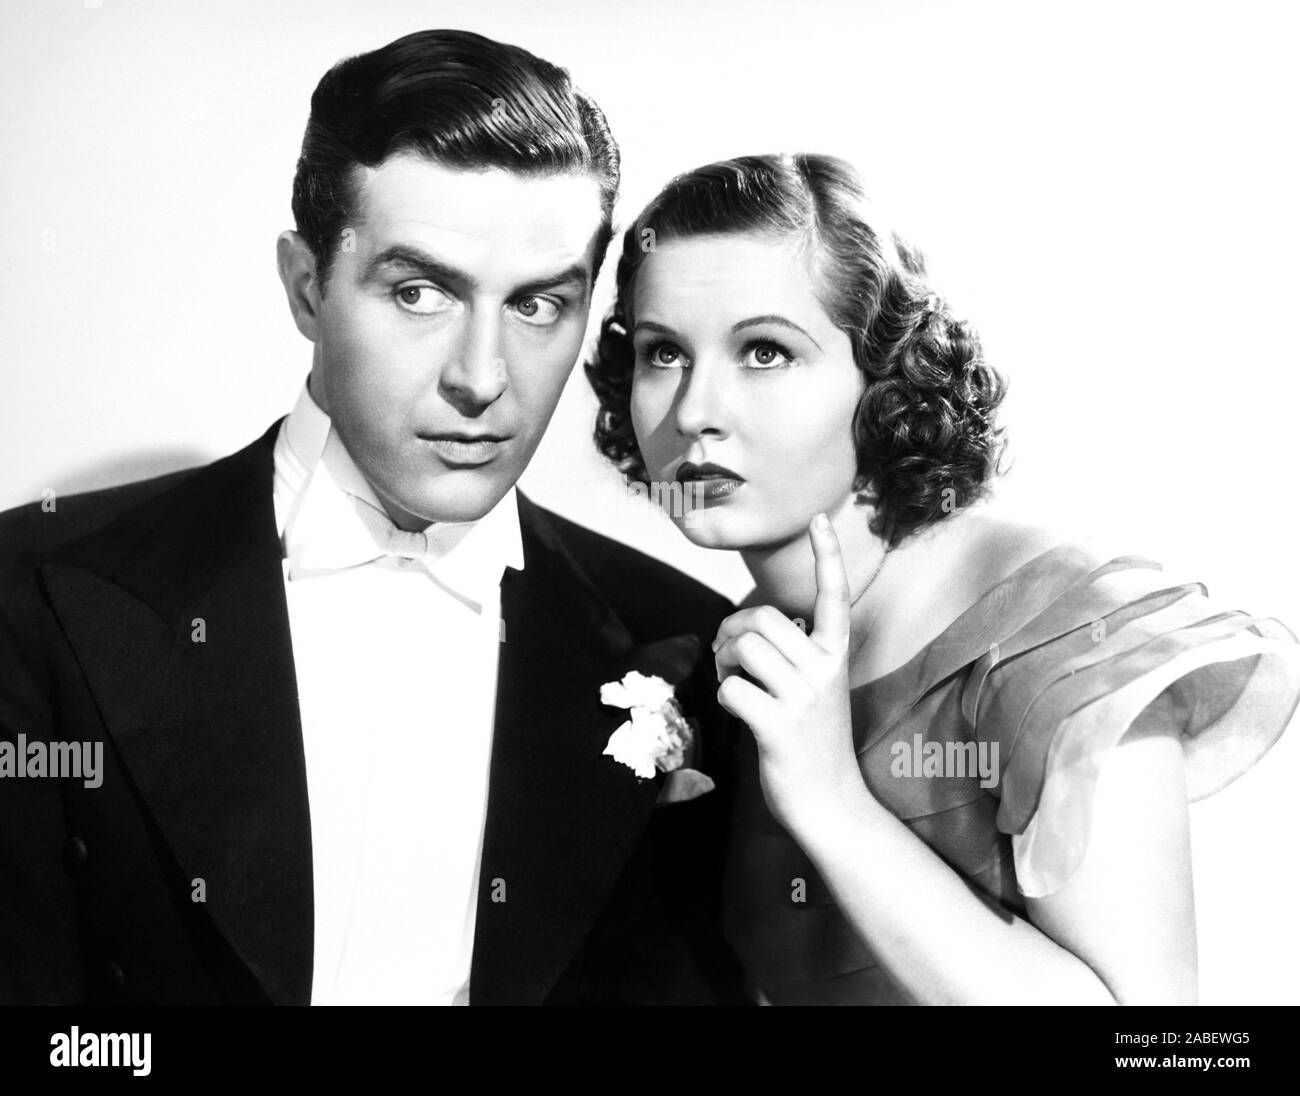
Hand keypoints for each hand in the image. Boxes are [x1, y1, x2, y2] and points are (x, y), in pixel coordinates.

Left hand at [713, 513, 864, 834]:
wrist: (830, 803)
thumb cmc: (812, 742)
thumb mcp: (814, 689)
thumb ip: (791, 655)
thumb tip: (743, 631)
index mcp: (836, 656)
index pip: (834, 596)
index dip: (827, 555)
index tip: (818, 518)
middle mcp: (825, 670)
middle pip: (762, 617)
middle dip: (731, 630)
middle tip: (727, 657)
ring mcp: (804, 698)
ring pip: (743, 647)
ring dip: (723, 661)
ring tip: (731, 682)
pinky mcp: (779, 726)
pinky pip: (731, 688)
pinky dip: (722, 696)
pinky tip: (737, 711)